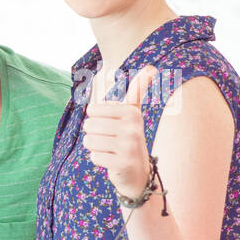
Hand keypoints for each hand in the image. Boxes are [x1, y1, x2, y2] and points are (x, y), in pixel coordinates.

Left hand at [83, 64, 158, 197]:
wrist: (138, 172)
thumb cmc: (129, 138)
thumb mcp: (133, 113)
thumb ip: (137, 91)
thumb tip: (151, 67)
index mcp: (131, 112)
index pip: (92, 110)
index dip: (96, 119)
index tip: (111, 125)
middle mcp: (133, 128)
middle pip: (88, 125)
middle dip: (94, 134)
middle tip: (109, 140)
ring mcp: (128, 146)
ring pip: (89, 141)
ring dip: (95, 147)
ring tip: (110, 150)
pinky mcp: (122, 164)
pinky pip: (94, 157)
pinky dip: (98, 160)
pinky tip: (111, 161)